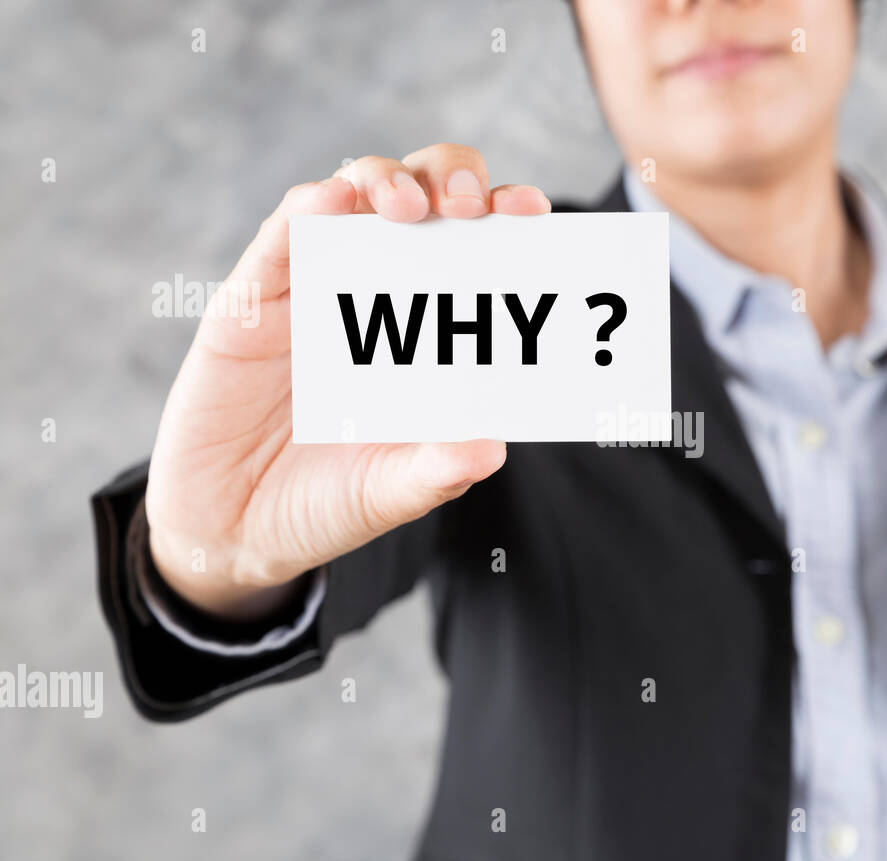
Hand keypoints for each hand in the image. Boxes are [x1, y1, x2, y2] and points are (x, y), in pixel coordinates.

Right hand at [145, 145, 549, 617]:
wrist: (229, 532)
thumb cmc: (323, 503)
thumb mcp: (388, 493)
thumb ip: (436, 472)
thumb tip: (494, 448)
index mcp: (425, 331)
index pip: (475, 249)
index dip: (505, 219)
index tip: (535, 214)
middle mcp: (375, 294)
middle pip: (424, 197)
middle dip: (454, 182)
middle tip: (472, 206)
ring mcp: (312, 291)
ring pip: (354, 195)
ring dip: (388, 183)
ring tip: (409, 207)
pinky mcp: (250, 303)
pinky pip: (279, 239)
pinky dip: (307, 209)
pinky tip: (332, 200)